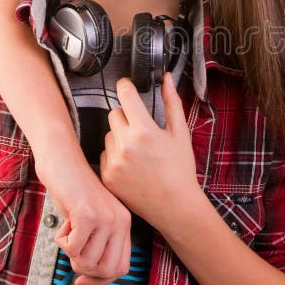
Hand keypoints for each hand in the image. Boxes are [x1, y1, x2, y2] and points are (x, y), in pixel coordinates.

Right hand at [33, 136, 130, 284]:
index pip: (121, 268)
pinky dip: (61, 241)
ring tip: (68, 230)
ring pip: (87, 262)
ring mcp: (106, 218)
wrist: (63, 162)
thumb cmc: (72, 192)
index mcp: (125, 223)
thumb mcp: (92, 222)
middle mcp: (121, 221)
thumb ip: (97, 246)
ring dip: (70, 253)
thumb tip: (90, 279)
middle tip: (72, 250)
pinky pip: (72, 248)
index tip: (81, 280)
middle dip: (83, 270)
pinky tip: (64, 221)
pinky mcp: (88, 214)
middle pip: (107, 271)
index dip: (100, 281)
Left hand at [100, 73, 200, 230]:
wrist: (175, 205)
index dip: (126, 87)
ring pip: (108, 134)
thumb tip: (168, 79)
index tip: (128, 87)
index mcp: (144, 131)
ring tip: (138, 151)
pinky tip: (131, 164)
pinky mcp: (107, 176)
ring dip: (119, 136)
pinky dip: (114, 155)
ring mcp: (114, 162)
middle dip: (127, 116)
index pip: (125, 94)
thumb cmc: (180, 170)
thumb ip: (172, 102)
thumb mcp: (180, 133)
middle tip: (141, 129)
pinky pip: (104, 154)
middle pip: (114, 113)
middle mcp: (125, 145)